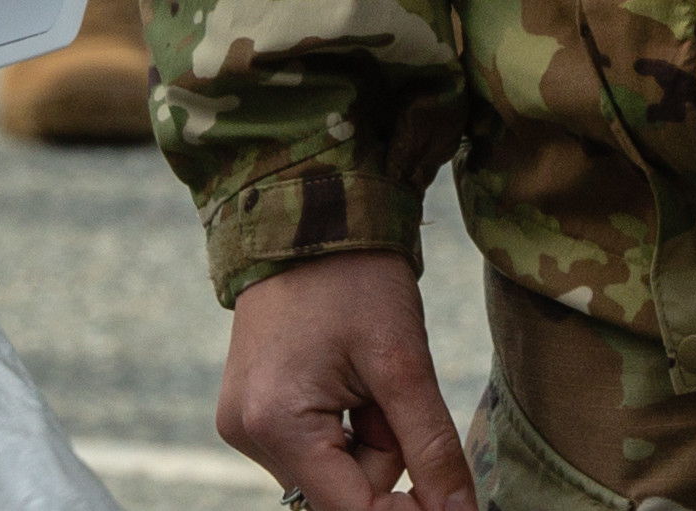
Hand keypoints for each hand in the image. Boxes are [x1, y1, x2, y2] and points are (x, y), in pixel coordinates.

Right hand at [214, 253, 476, 510]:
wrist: (311, 214)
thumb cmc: (356, 278)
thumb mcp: (404, 361)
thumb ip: (431, 447)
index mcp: (277, 424)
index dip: (409, 510)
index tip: (451, 497)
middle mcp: (248, 434)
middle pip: (342, 493)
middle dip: (384, 454)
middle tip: (393, 391)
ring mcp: (244, 424)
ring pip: (331, 473)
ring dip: (366, 442)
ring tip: (367, 375)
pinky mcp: (251, 412)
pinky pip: (313, 447)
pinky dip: (343, 428)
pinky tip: (347, 380)